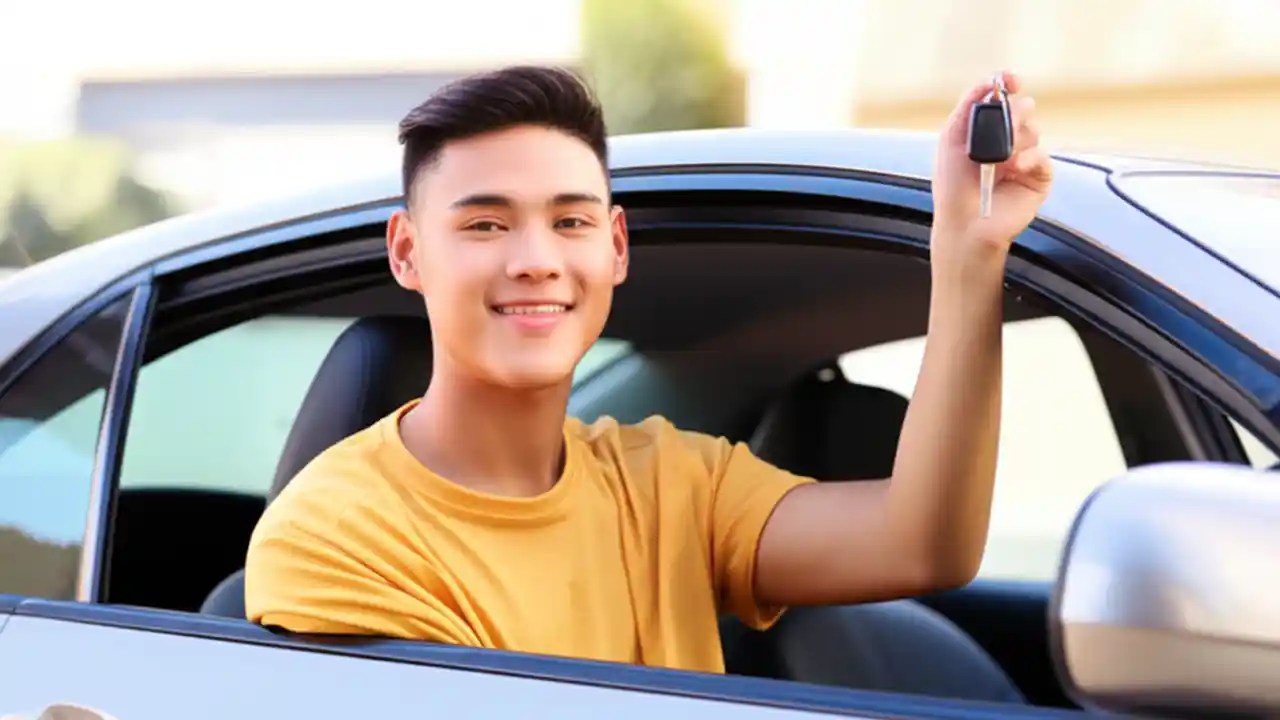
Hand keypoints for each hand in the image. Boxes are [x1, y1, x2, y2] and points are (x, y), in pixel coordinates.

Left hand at [931, 71, 1052, 261]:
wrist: (965, 223)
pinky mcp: (1038, 178)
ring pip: (1033, 130)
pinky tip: (1015, 167)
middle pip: (1022, 109)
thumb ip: (967, 107)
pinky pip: (1044, 157)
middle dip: (1014, 112)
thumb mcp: (951, 139)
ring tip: (1000, 158)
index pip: (1003, 99)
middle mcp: (1006, 142)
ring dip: (1017, 138)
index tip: (1010, 80)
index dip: (1007, 85)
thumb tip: (987, 81)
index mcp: (985, 131)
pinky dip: (1030, 158)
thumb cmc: (953, 187)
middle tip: (1005, 123)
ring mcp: (1024, 159)